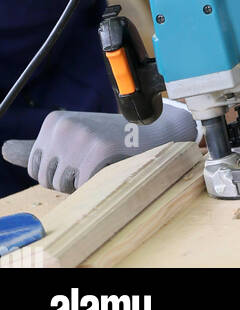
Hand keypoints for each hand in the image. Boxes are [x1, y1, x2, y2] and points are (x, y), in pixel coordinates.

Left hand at [1, 101, 198, 192]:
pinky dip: (98, 183)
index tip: (79, 155)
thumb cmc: (111, 138)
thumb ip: (38, 147)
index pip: (35, 169)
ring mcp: (80, 138)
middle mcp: (63, 127)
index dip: (58, 171)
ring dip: (83, 183)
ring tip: (102, 162)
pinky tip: (112, 165)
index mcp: (53, 121)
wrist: (155, 131)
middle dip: (69, 179)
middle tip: (93, 160)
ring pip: (64, 187)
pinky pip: (84, 188)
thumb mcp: (71, 136)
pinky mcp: (97, 152)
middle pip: (48, 180)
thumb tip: (4, 150)